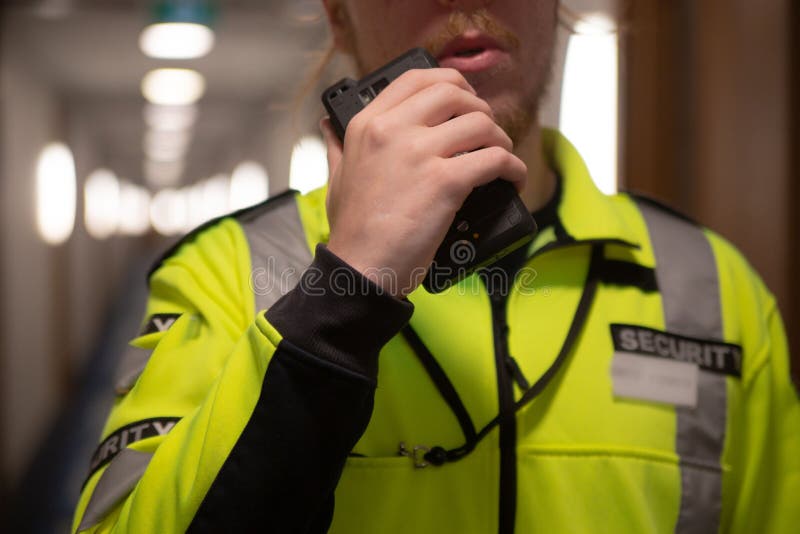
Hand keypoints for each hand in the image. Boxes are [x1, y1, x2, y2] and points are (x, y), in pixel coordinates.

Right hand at [321, 68, 526, 296]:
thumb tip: (329, 124)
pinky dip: (512, 168)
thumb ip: (337, 145)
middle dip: (479, 107)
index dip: (449, 81)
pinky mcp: (444, 182)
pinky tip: (513, 179)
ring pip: (480, 124)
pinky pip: (495, 159)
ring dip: (500, 138)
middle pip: (452, 93)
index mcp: (367, 124)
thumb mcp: (336, 177)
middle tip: (486, 130)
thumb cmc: (352, 230)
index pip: (416, 78)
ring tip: (501, 156)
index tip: (464, 96)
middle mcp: (392, 130)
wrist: (361, 268)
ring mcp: (419, 154)